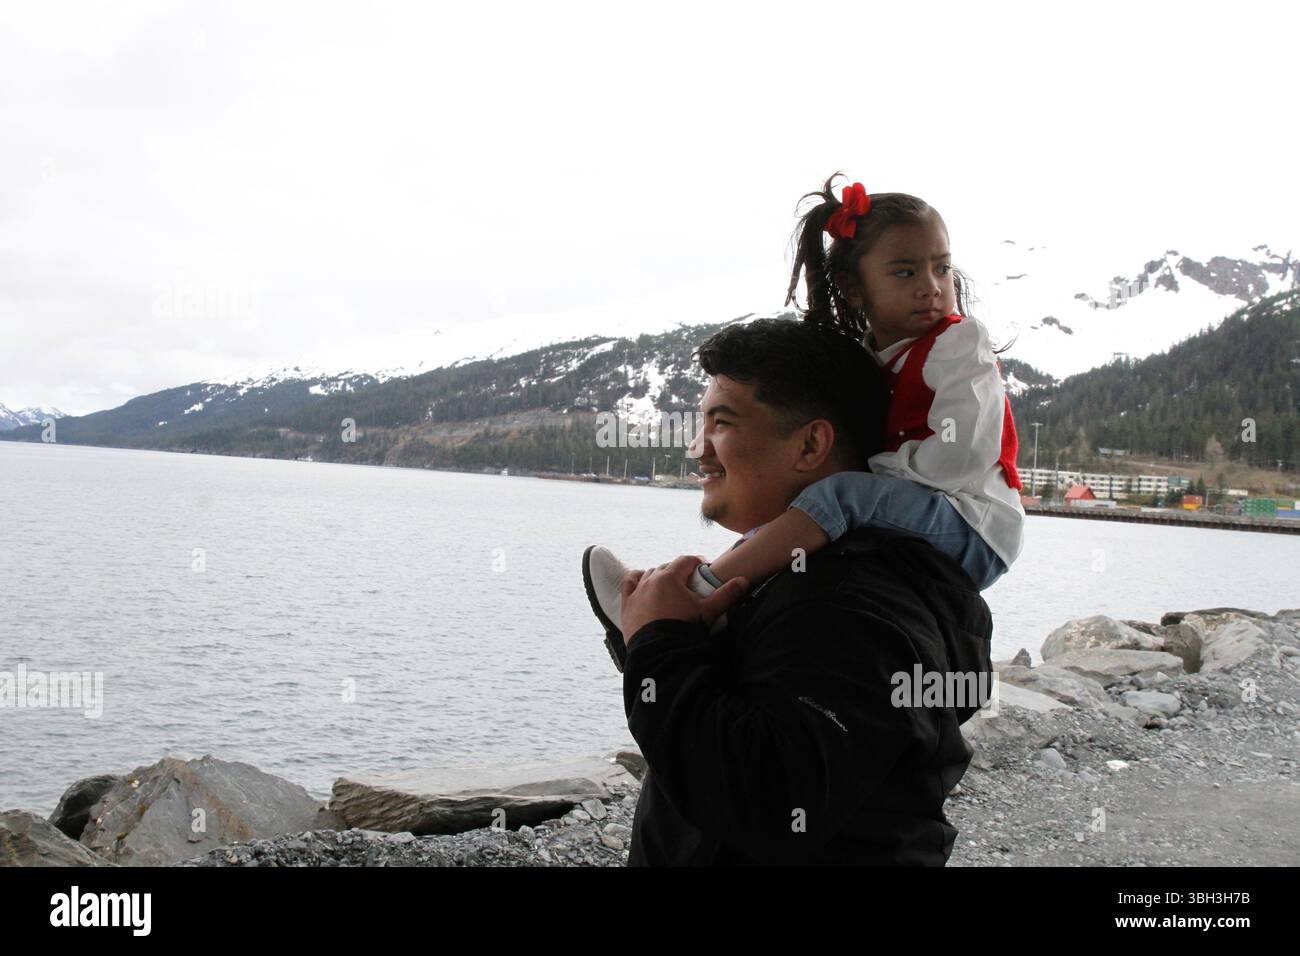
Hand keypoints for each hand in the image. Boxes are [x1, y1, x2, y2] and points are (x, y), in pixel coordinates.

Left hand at [621, 554, 749, 645]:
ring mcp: (637, 592)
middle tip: (689, 581)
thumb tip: (743, 580)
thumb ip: (726, 595)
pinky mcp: (627, 604)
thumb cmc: (684, 629)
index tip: (704, 568)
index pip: (686, 560)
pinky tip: (641, 581)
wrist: (659, 652)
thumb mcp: (708, 611)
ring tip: (669, 585)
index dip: (697, 562)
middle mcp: (651, 580)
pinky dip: (636, 580)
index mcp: (670, 577)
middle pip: (667, 567)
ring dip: (659, 576)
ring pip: (648, 574)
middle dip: (679, 571)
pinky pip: (629, 584)